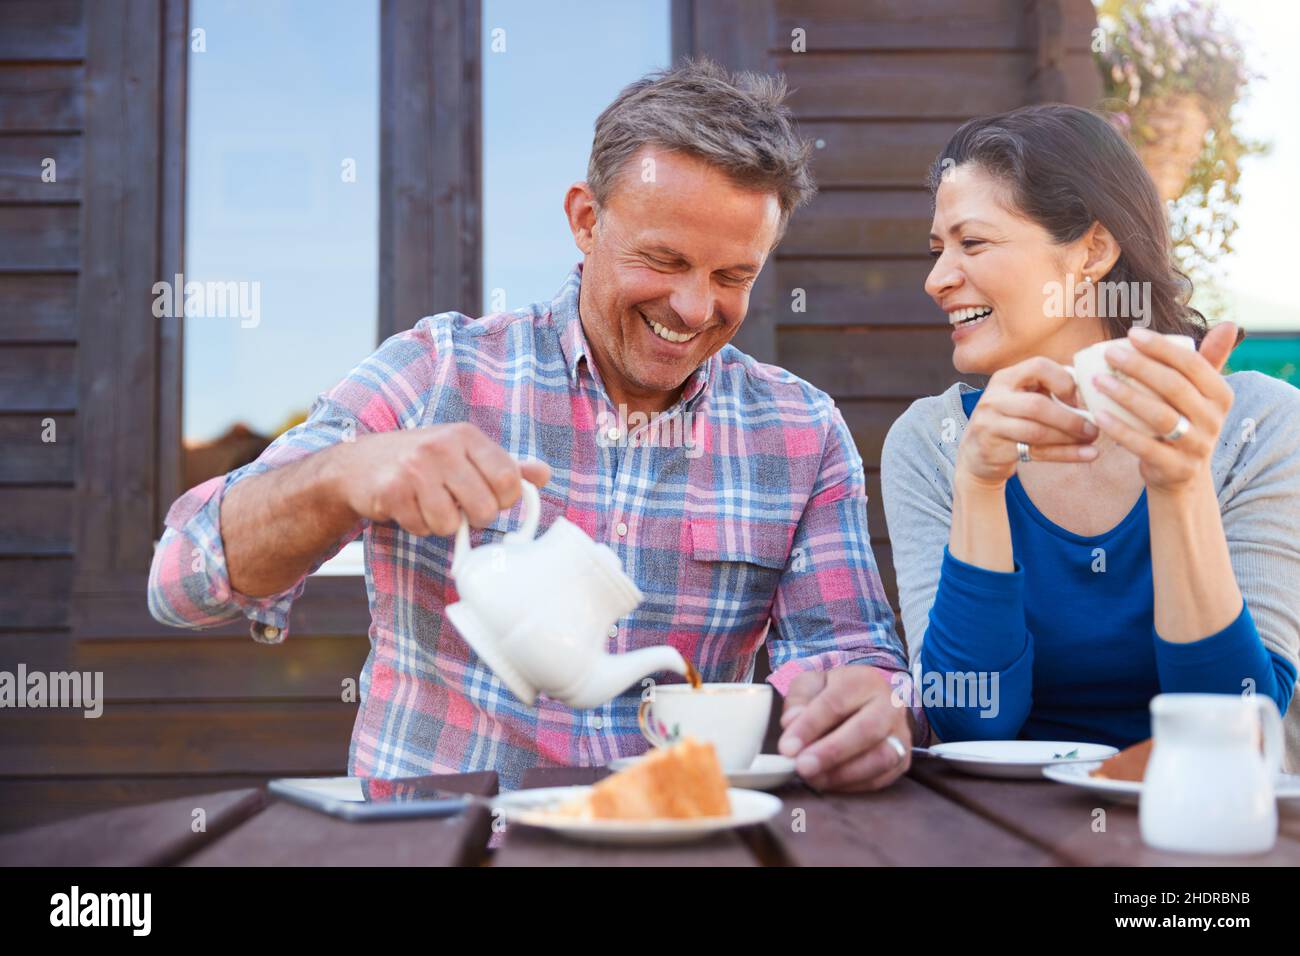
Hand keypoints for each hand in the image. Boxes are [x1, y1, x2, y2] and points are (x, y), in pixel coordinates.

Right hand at [333, 422, 550, 535]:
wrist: (358, 464)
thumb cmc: (421, 460)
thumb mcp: (463, 452)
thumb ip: (504, 464)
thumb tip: (543, 475)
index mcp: (466, 435)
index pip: (508, 478)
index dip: (506, 499)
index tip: (493, 500)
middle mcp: (441, 447)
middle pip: (486, 509)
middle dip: (475, 518)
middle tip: (459, 506)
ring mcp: (415, 468)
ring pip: (452, 524)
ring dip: (442, 523)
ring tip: (429, 504)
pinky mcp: (392, 491)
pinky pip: (423, 528)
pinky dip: (419, 526)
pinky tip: (409, 507)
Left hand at [776, 666, 911, 791]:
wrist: (866, 702)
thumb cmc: (834, 693)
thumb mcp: (812, 684)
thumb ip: (798, 700)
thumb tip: (791, 723)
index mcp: (864, 680)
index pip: (836, 702)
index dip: (810, 726)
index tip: (787, 747)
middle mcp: (890, 705)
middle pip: (866, 730)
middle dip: (831, 752)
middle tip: (801, 767)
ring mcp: (901, 734)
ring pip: (880, 758)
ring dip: (843, 773)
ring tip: (813, 778)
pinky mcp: (903, 760)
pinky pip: (881, 778)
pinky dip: (853, 785)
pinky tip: (828, 782)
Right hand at [956, 356, 1099, 486]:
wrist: (976, 453)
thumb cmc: (1010, 422)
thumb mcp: (1022, 399)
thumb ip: (1049, 391)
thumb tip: (1093, 393)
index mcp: (1005, 378)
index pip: (1038, 367)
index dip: (1063, 381)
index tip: (1078, 398)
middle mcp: (994, 398)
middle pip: (1037, 405)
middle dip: (1070, 418)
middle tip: (1094, 427)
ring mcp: (990, 424)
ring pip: (1036, 432)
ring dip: (1069, 437)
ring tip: (1092, 440)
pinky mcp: (993, 448)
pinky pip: (1035, 452)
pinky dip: (1065, 454)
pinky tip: (1087, 454)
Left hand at [1091, 324, 1235, 493]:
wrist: (1181, 475)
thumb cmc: (1184, 422)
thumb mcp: (1200, 394)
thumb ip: (1207, 361)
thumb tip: (1229, 324)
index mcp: (1221, 395)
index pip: (1192, 364)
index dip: (1163, 347)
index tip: (1132, 334)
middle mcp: (1213, 420)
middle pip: (1174, 387)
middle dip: (1140, 367)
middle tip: (1110, 354)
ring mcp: (1196, 446)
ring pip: (1159, 415)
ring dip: (1126, 395)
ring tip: (1098, 380)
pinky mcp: (1175, 467)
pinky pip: (1143, 446)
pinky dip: (1120, 429)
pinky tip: (1098, 414)